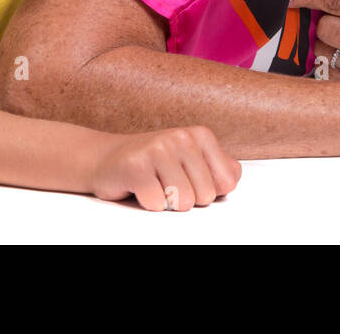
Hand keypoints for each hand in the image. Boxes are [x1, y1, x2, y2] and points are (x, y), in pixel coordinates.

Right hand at [90, 126, 241, 210]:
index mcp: (200, 136)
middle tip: (167, 184)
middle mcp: (181, 137)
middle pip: (205, 196)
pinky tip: (139, 187)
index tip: (189, 181)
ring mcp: (158, 149)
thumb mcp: (192, 162)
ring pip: (183, 202)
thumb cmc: (154, 164)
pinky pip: (157, 204)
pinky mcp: (136, 166)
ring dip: (167, 203)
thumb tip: (233, 179)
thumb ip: (220, 170)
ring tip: (155, 185)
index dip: (207, 191)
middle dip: (186, 199)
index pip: (226, 183)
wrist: (107, 159)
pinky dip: (148, 203)